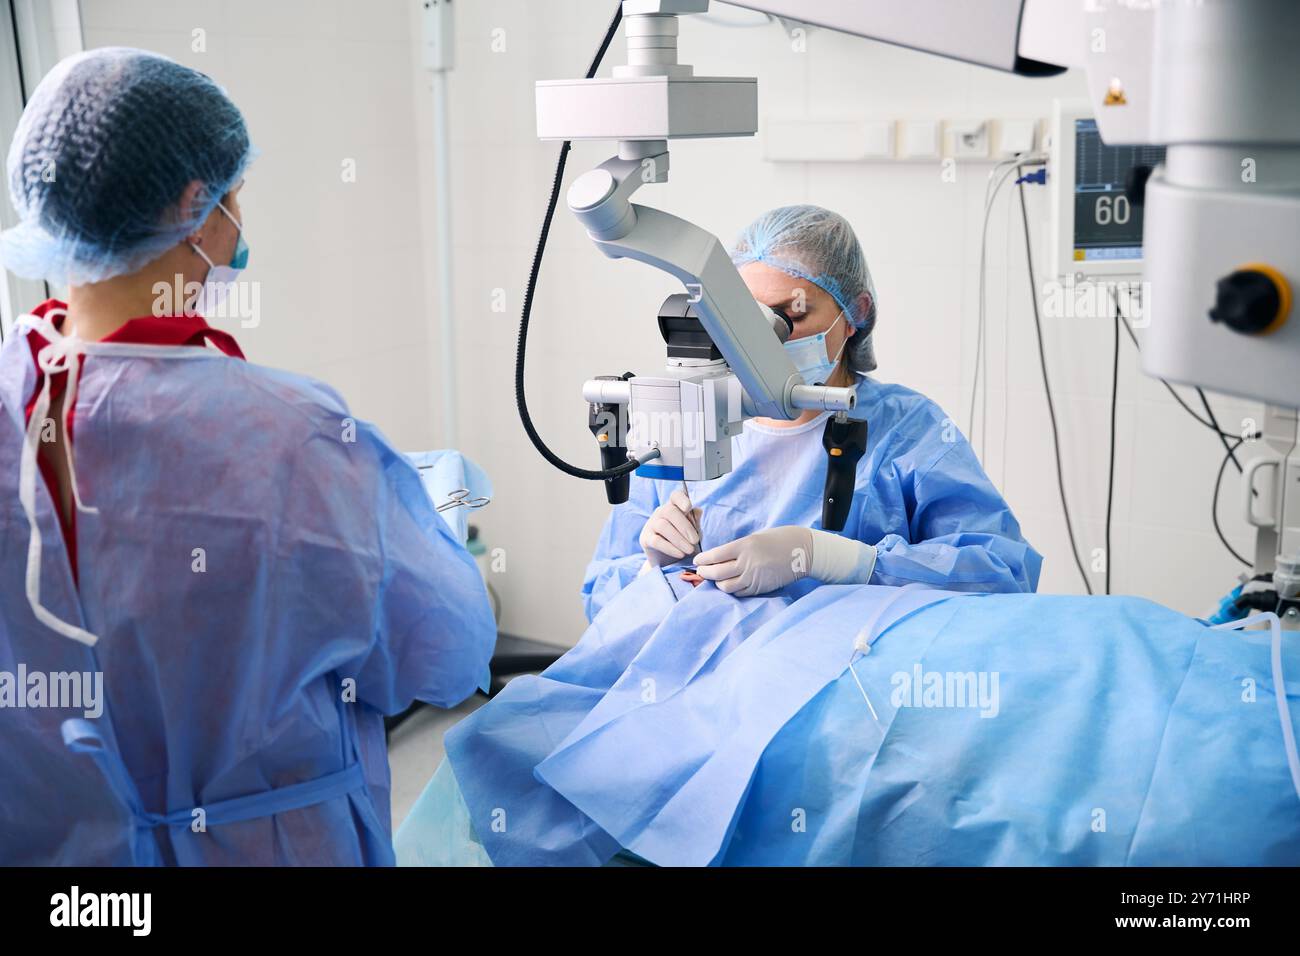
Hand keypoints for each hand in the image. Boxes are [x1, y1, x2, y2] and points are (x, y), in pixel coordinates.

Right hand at [639, 488, 701, 567]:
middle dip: (684, 526)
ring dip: (679, 539)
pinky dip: (670, 548)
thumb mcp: (694, 532)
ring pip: (663, 526)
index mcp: (674, 507)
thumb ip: (695, 522)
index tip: (688, 508)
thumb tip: (697, 511)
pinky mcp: (645, 539)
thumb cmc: (685, 543)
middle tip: (695, 541)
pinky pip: (656, 541)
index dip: (681, 499)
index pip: (676, 496)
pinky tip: (680, 554)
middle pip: (669, 511)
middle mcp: (661, 513)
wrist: (670, 562)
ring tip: (690, 550)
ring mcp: (651, 525)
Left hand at [694, 526, 813, 595]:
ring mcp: (754, 577)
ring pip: (726, 586)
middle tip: (702, 571)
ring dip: (718, 583)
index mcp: (744, 546)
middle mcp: (747, 562)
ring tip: (716, 579)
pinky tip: (731, 584)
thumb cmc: (779, 539)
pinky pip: (740, 592)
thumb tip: (719, 558)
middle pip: (717, 573)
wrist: (803, 551)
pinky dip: (733, 589)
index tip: (697, 561)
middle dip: (705, 573)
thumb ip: (738, 549)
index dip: (703, 560)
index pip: (715, 555)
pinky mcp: (761, 588)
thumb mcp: (755, 538)